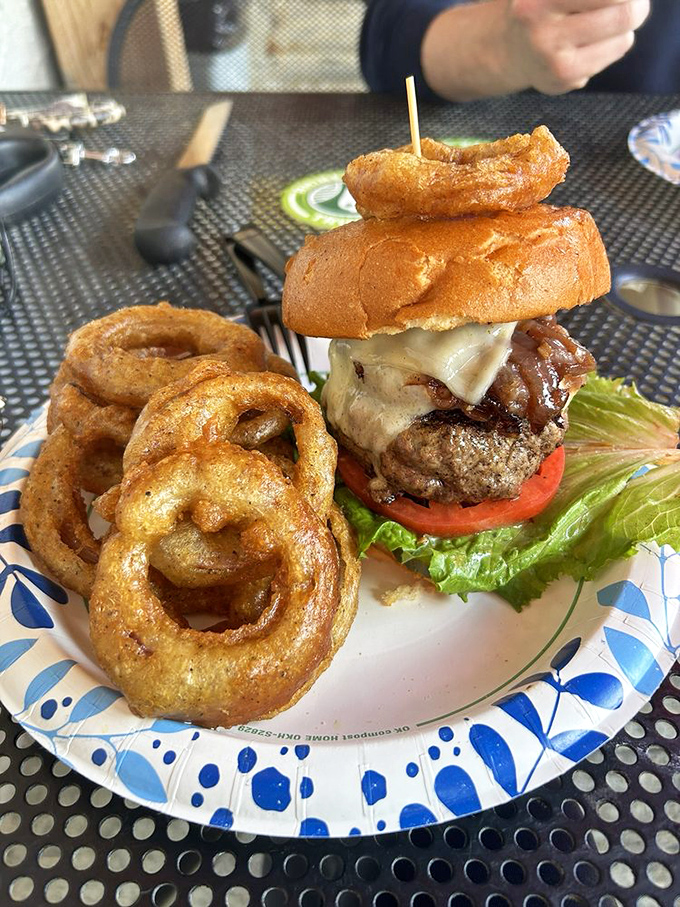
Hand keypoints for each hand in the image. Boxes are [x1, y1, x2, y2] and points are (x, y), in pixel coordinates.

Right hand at [500, 0, 649, 93]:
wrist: (506, 47)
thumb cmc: (541, 5)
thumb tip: (634, 2)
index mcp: (538, 0)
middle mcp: (541, 30)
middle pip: (624, 12)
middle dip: (635, 5)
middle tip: (632, 3)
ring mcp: (552, 61)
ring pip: (623, 38)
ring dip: (624, 27)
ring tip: (605, 22)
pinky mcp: (562, 81)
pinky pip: (611, 56)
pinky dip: (612, 45)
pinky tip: (591, 43)